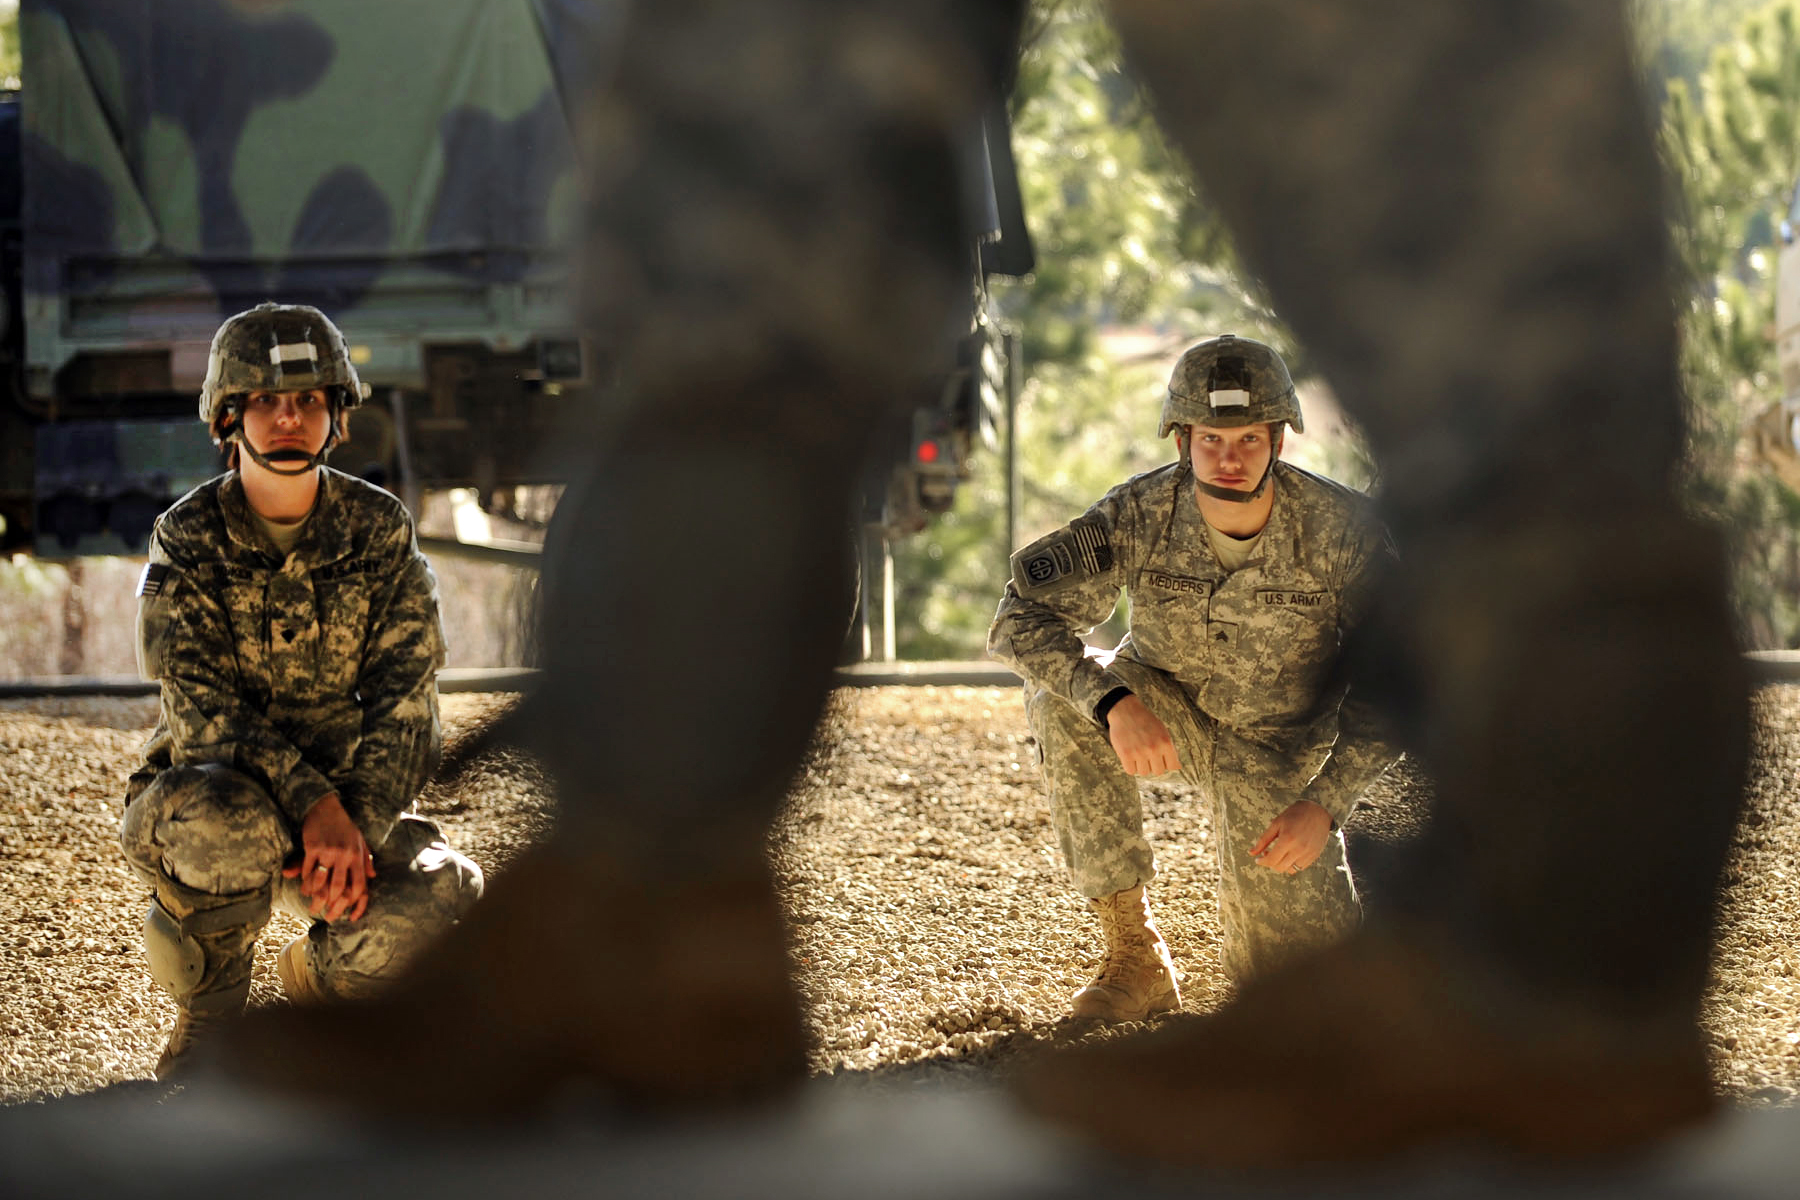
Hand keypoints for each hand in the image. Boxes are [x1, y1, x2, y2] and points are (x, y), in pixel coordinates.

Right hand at [284, 792, 375, 920]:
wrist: (326, 807)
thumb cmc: (345, 825)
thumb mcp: (360, 840)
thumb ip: (367, 859)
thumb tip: (373, 876)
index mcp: (358, 856)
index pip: (359, 886)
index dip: (356, 905)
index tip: (350, 917)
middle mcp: (345, 855)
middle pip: (338, 889)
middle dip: (332, 907)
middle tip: (326, 916)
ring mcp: (328, 852)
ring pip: (321, 882)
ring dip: (315, 897)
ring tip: (312, 905)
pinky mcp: (312, 847)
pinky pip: (307, 870)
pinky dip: (305, 882)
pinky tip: (305, 888)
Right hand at [1106, 693, 1180, 775]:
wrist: (1126, 711)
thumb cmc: (1145, 722)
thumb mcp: (1162, 731)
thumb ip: (1170, 750)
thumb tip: (1178, 768)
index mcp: (1166, 743)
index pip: (1172, 766)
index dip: (1166, 764)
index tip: (1161, 760)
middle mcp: (1154, 748)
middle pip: (1158, 771)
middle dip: (1153, 765)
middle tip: (1148, 756)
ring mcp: (1139, 752)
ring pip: (1144, 772)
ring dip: (1141, 766)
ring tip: (1138, 754)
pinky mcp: (1126, 754)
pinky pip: (1130, 771)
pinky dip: (1130, 766)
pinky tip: (1130, 756)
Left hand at [1250, 800, 1332, 874]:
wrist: (1318, 812)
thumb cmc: (1295, 815)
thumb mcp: (1276, 824)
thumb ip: (1263, 840)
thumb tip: (1251, 853)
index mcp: (1287, 839)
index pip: (1271, 860)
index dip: (1262, 862)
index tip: (1258, 859)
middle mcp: (1299, 849)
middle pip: (1280, 867)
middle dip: (1271, 863)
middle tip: (1268, 853)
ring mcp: (1308, 854)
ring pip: (1290, 870)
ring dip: (1281, 864)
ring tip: (1279, 853)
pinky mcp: (1314, 856)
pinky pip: (1300, 867)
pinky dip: (1292, 864)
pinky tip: (1289, 854)